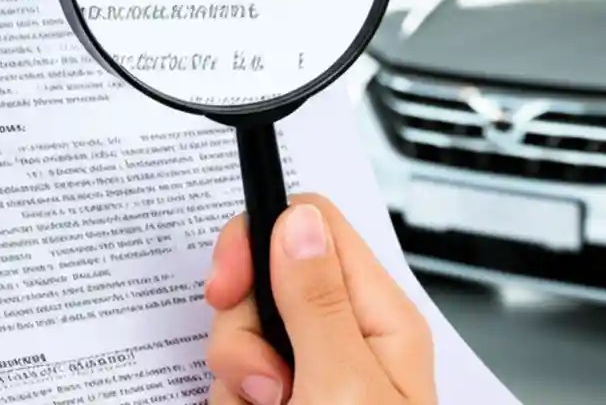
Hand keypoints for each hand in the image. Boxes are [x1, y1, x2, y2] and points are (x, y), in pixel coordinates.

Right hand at [204, 194, 435, 404]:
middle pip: (264, 285)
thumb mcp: (343, 384)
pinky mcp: (285, 398)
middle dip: (243, 336)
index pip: (314, 227)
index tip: (225, 287)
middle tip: (268, 388)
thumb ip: (317, 301)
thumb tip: (299, 219)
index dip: (258, 242)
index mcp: (380, 316)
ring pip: (242, 339)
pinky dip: (234, 404)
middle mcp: (348, 336)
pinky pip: (234, 381)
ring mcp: (315, 371)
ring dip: (236, 381)